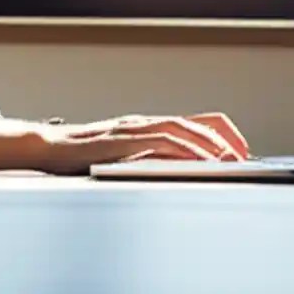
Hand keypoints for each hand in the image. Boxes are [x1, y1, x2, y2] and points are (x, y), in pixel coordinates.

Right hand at [35, 112, 249, 175]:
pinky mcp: (125, 138)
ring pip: (183, 127)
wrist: (49, 149)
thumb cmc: (81, 157)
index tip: (239, 153)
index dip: (223, 134)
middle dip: (226, 138)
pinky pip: (163, 139)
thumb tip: (181, 172)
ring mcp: (135, 127)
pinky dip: (186, 148)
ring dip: (210, 143)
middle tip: (244, 157)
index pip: (196, 121)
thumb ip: (149, 161)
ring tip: (230, 159)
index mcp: (148, 126)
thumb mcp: (124, 159)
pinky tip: (198, 159)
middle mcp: (146, 122)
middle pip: (198, 121)